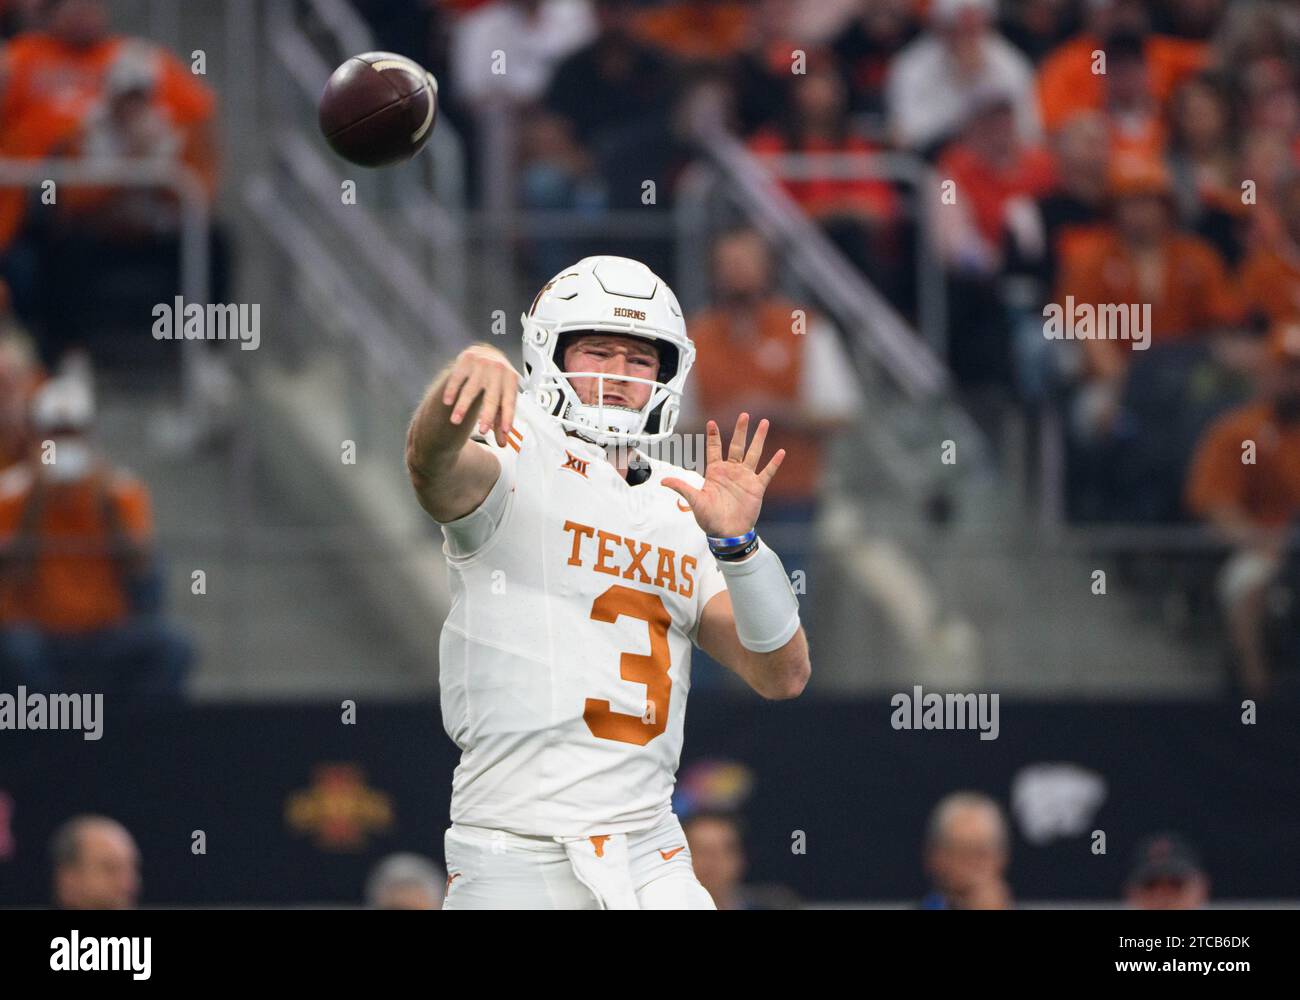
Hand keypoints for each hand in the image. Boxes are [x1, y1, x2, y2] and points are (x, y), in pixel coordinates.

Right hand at [441, 343, 518, 446]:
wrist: (487, 353)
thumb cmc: (496, 380)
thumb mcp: (502, 396)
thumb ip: (501, 419)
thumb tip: (503, 442)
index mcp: (511, 380)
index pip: (509, 402)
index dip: (507, 416)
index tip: (505, 431)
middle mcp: (498, 370)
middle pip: (492, 398)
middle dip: (487, 416)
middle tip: (482, 432)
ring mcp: (482, 363)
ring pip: (471, 389)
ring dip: (462, 406)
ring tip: (455, 421)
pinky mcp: (467, 359)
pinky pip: (457, 377)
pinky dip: (451, 390)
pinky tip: (447, 402)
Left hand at [662, 413, 783, 537]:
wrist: (727, 533)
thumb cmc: (709, 519)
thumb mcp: (695, 501)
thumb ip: (682, 487)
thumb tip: (662, 481)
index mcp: (716, 472)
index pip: (715, 449)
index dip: (714, 436)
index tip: (712, 423)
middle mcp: (731, 471)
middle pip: (737, 445)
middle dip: (741, 430)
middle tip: (744, 414)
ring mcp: (745, 478)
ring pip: (753, 453)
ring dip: (759, 439)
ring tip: (764, 423)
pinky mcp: (756, 487)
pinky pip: (767, 472)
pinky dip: (774, 463)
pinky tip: (781, 452)